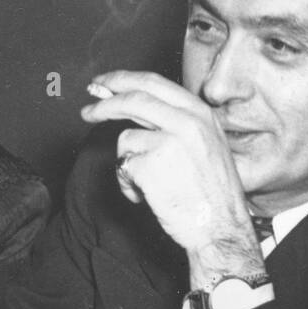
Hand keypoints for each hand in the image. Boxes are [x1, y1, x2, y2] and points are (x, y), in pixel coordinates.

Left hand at [81, 71, 263, 285]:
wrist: (221, 228)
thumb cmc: (211, 193)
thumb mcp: (206, 144)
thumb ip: (174, 122)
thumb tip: (127, 102)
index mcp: (201, 113)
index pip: (153, 83)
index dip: (122, 80)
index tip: (103, 84)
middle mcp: (188, 121)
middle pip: (132, 99)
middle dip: (103, 103)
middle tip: (86, 110)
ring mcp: (169, 141)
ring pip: (125, 139)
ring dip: (127, 163)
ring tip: (148, 184)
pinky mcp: (151, 164)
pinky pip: (122, 167)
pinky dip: (128, 184)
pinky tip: (148, 196)